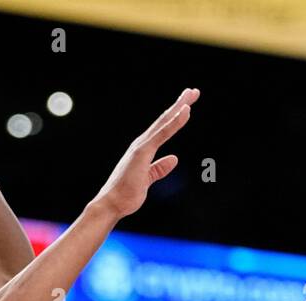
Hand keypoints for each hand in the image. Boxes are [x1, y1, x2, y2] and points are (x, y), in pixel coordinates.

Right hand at [93, 88, 199, 218]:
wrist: (112, 204)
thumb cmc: (126, 194)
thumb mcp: (147, 179)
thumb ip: (159, 168)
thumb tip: (174, 158)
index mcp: (143, 149)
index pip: (162, 128)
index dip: (175, 115)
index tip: (188, 104)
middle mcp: (141, 144)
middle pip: (164, 120)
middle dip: (179, 104)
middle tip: (193, 91)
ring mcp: (141, 147)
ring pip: (164, 122)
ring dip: (178, 107)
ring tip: (191, 94)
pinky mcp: (142, 152)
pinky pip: (162, 134)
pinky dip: (174, 122)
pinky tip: (185, 112)